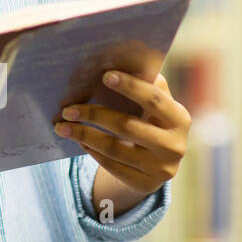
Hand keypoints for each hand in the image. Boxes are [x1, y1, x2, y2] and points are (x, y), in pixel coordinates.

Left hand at [54, 70, 190, 201]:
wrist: (157, 162)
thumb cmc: (150, 120)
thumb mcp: (153, 105)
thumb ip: (145, 84)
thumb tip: (121, 56)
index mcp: (179, 118)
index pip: (154, 100)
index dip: (130, 87)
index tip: (104, 75)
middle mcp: (175, 146)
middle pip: (128, 127)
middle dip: (94, 115)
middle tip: (67, 108)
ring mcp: (162, 169)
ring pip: (115, 149)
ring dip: (84, 135)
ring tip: (61, 125)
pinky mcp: (145, 185)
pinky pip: (112, 166)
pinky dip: (91, 151)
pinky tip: (77, 139)